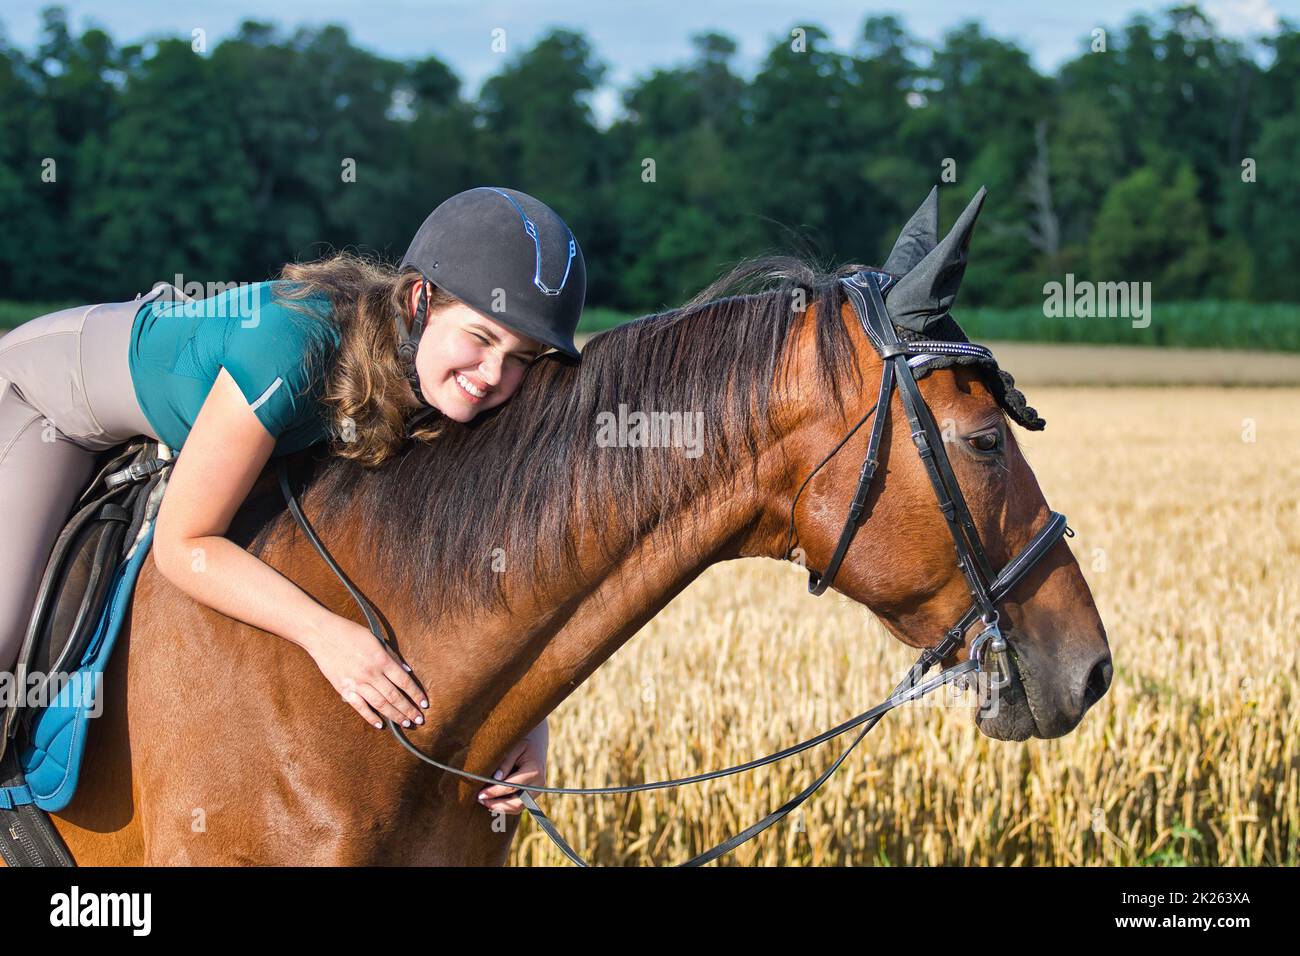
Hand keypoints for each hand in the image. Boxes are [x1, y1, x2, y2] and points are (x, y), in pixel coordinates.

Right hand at [303, 613, 426, 728]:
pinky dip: (370, 717)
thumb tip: (407, 671)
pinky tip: (380, 724)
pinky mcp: (344, 689)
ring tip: (406, 723)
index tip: (424, 703)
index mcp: (381, 660)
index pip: (404, 682)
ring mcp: (357, 683)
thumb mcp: (376, 640)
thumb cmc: (351, 634)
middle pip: (394, 696)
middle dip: (409, 709)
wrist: (323, 635)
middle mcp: (371, 674)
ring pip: (380, 704)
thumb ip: (392, 657)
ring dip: (395, 715)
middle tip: (420, 719)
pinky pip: (360, 707)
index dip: (416, 694)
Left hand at [478, 719, 548, 814]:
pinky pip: (518, 805)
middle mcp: (538, 784)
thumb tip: (496, 779)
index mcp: (534, 771)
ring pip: (518, 808)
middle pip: (517, 804)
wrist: (537, 742)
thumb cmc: (523, 743)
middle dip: (497, 805)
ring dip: (501, 807)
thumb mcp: (515, 747)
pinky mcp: (532, 794)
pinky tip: (492, 800)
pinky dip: (505, 806)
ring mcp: (537, 791)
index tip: (480, 795)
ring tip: (484, 801)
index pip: (511, 787)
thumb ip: (505, 763)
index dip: (494, 793)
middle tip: (481, 800)